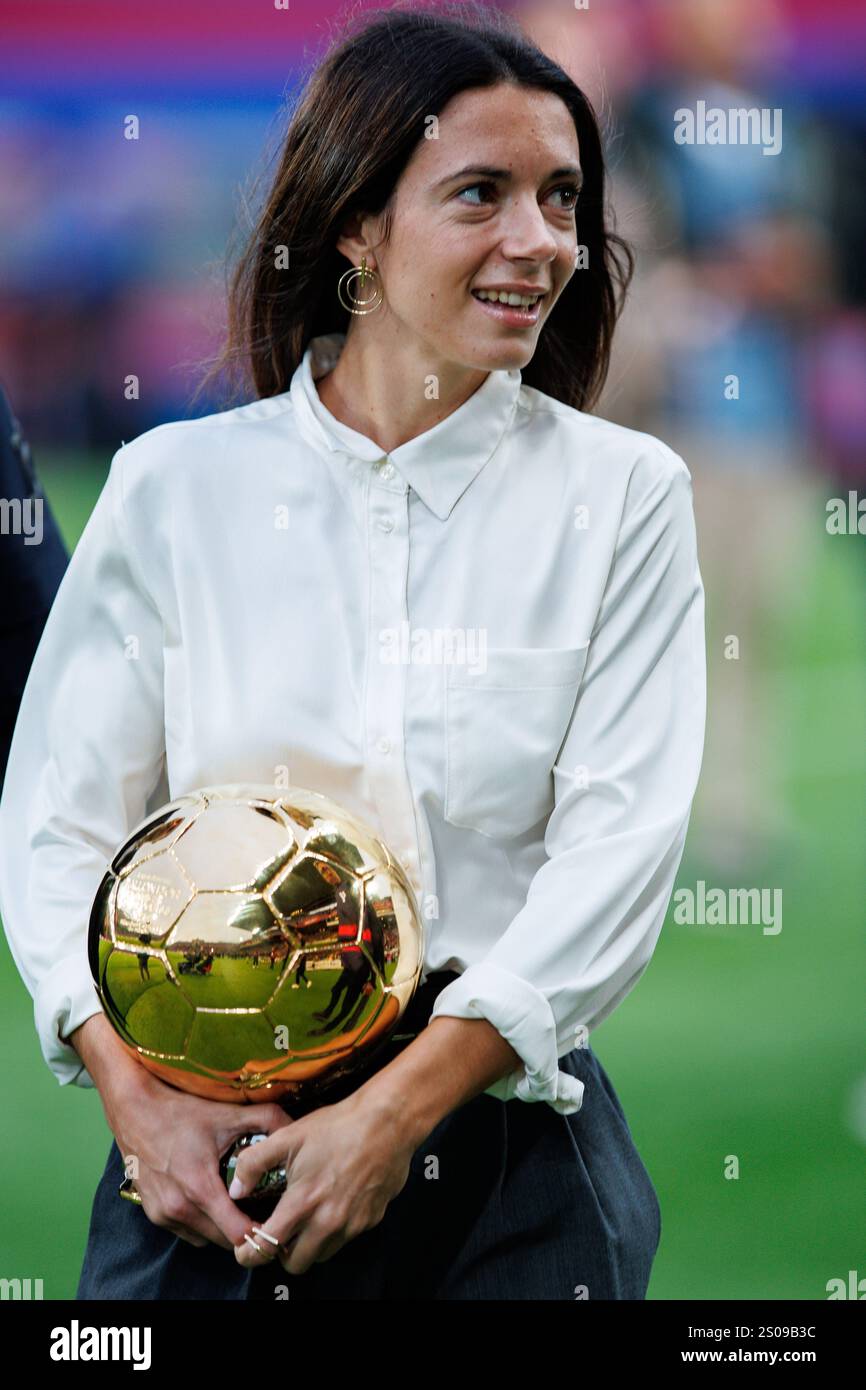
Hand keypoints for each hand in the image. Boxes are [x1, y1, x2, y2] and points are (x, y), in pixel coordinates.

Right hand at [69, 1014, 288, 1250]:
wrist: (135, 1109)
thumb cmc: (181, 1111)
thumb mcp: (228, 1114)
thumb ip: (268, 1120)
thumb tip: (297, 1130)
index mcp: (200, 1188)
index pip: (238, 1233)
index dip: (261, 1229)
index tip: (274, 1218)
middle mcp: (180, 1208)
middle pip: (224, 1240)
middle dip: (245, 1229)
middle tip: (261, 1209)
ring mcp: (164, 1213)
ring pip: (206, 1238)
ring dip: (222, 1227)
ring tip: (236, 1202)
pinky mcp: (153, 1213)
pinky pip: (187, 1231)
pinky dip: (202, 1222)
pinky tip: (210, 1198)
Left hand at [229, 1088, 414, 1274]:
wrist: (387, 1120)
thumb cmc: (338, 1126)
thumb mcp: (288, 1136)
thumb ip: (254, 1163)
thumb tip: (236, 1188)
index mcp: (303, 1203)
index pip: (266, 1248)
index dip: (249, 1253)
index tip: (245, 1248)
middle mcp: (328, 1222)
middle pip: (295, 1265)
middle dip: (281, 1253)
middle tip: (280, 1230)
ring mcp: (352, 1224)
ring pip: (321, 1255)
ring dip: (308, 1244)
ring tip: (306, 1216)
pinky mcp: (370, 1220)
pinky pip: (345, 1238)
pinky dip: (333, 1231)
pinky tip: (332, 1203)